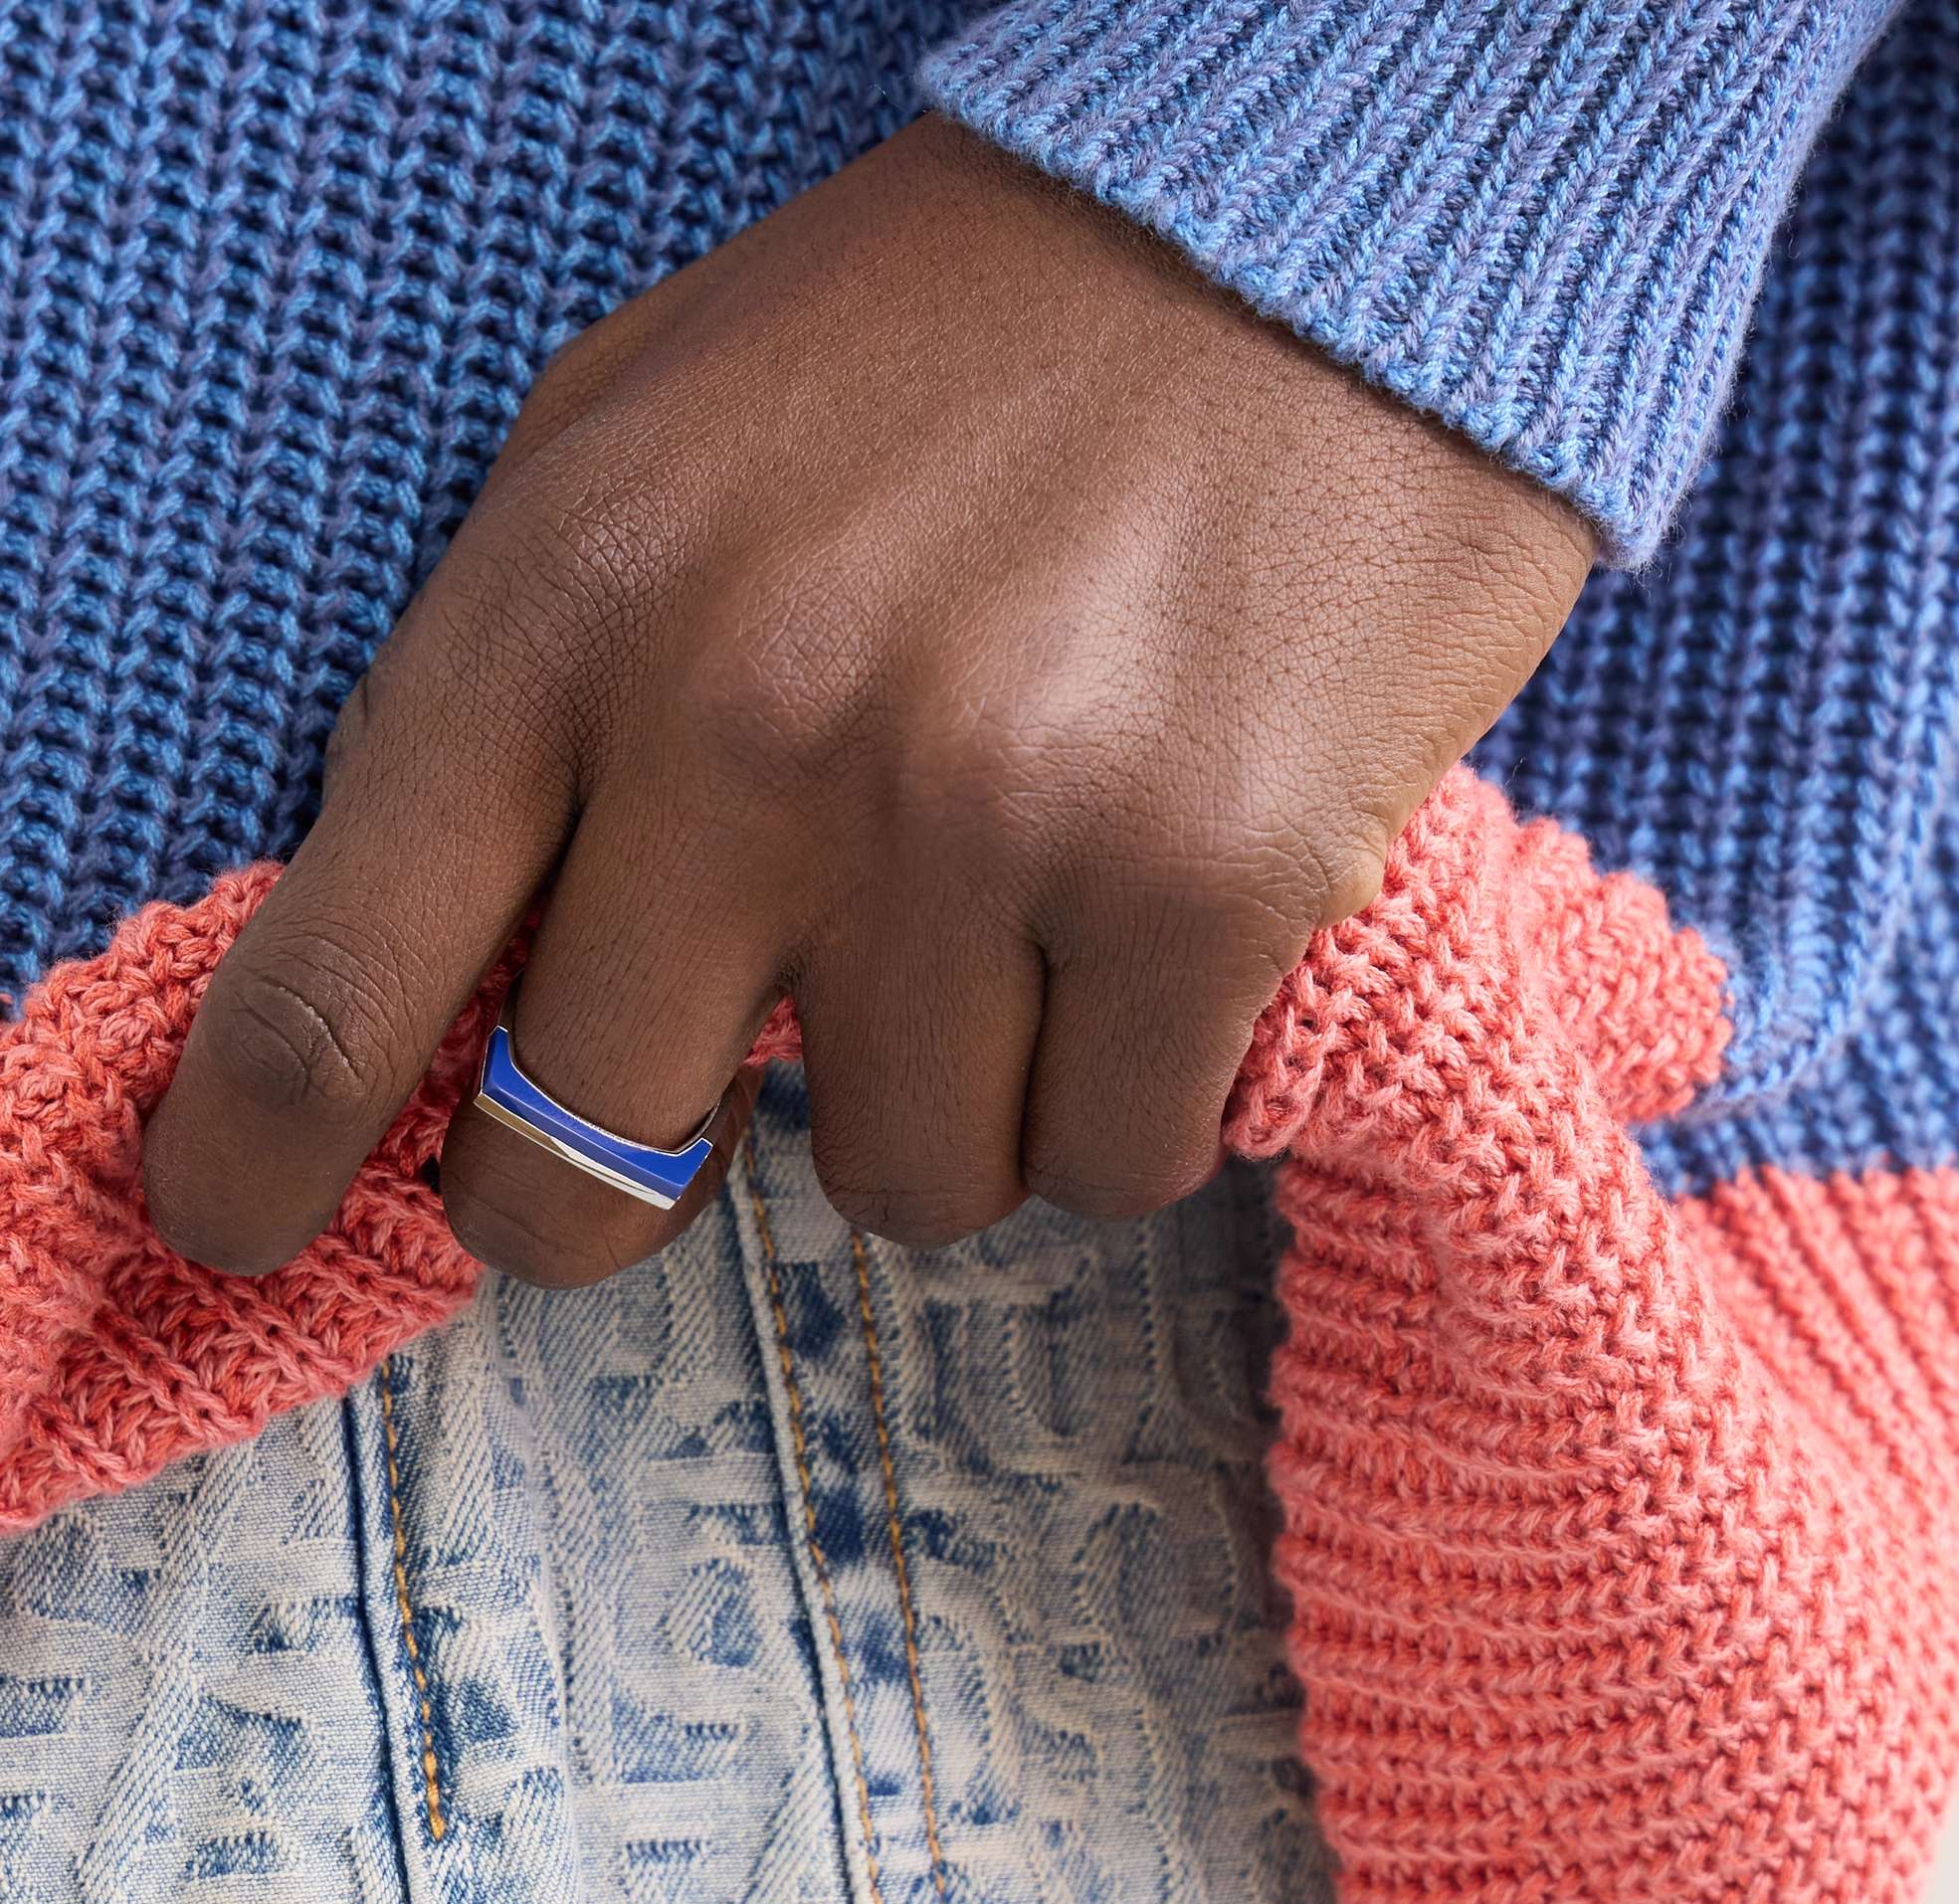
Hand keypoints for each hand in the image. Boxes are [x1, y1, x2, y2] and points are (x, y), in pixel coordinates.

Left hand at [144, 117, 1590, 1285]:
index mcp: (570, 597)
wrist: (1326, 226)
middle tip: (702, 1117)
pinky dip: (1131, 1098)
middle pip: (593, 1159)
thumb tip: (456, 993)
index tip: (242, 1231)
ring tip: (1011, 929)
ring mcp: (985, 815)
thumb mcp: (656, 450)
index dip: (256, 1152)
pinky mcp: (1209, 890)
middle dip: (626, 1187)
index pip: (337, 977)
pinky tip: (1154, 944)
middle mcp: (753, 721)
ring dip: (948, 1107)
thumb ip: (528, 704)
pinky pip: (1113, 1164)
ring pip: (901, 1188)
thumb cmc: (966, 355)